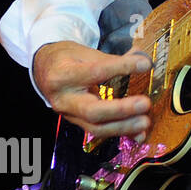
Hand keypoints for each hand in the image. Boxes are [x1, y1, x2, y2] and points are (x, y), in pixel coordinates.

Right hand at [32, 40, 151, 140]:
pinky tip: (139, 135)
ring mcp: (69, 115)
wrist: (44, 71)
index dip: (122, 68)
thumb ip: (114, 60)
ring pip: (96, 128)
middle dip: (121, 110)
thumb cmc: (68, 60)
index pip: (96, 72)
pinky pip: (99, 132)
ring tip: (145, 122)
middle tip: (145, 104)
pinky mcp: (77, 123)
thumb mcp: (86, 53)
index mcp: (64, 75)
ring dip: (124, 127)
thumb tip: (144, 61)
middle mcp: (64, 99)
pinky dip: (122, 134)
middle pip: (92, 111)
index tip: (145, 65)